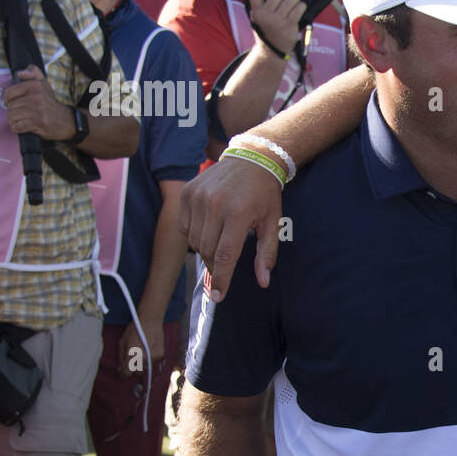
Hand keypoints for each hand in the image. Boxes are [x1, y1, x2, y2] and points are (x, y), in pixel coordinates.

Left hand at [2, 66, 73, 139]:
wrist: (65, 120)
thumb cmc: (49, 102)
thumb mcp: (44, 84)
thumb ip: (33, 73)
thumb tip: (20, 73)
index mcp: (35, 86)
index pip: (10, 93)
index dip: (8, 99)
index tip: (13, 103)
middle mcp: (36, 97)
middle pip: (10, 106)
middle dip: (13, 111)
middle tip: (21, 113)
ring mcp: (37, 111)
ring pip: (12, 117)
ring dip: (14, 121)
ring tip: (22, 119)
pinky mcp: (38, 123)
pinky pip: (17, 127)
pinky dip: (17, 128)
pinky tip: (23, 126)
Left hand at [118, 318, 163, 375]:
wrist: (150, 320)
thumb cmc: (134, 329)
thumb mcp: (122, 342)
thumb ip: (121, 357)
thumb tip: (120, 368)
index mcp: (132, 356)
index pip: (127, 373)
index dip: (123, 375)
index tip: (121, 373)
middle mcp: (143, 359)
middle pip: (137, 373)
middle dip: (132, 370)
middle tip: (129, 364)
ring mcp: (154, 358)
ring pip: (146, 369)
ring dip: (141, 366)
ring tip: (139, 357)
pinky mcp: (161, 355)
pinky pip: (154, 363)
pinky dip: (149, 361)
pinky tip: (147, 353)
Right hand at [178, 154, 283, 300]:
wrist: (251, 159)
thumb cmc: (265, 194)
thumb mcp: (272, 223)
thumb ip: (266, 253)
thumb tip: (263, 282)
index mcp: (237, 214)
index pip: (224, 256)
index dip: (221, 279)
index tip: (218, 296)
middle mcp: (214, 205)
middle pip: (207, 251)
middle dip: (215, 264)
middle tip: (223, 264)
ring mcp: (197, 197)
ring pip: (194, 241)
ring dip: (205, 249)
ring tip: (219, 241)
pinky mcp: (186, 192)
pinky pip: (184, 226)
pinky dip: (194, 232)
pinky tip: (209, 225)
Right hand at [247, 0, 305, 55]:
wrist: (272, 50)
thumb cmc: (268, 28)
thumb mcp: (260, 16)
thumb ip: (263, 2)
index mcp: (256, 10)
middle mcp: (265, 15)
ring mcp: (277, 20)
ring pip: (291, 0)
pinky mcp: (289, 25)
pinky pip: (299, 9)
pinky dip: (302, 5)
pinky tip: (302, 6)